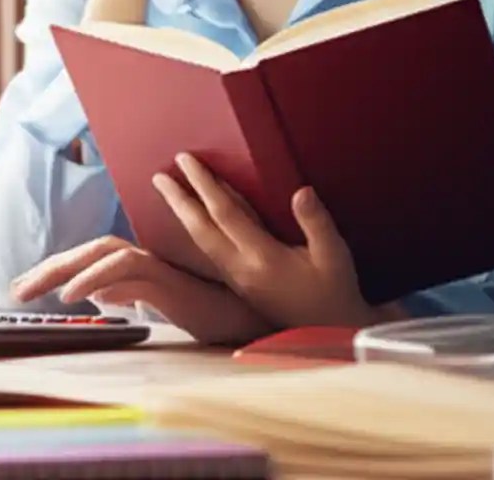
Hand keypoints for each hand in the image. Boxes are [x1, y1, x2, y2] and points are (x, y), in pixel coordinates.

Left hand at [9, 236, 275, 345]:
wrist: (245, 317)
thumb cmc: (200, 310)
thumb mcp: (150, 305)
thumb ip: (123, 296)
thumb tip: (94, 296)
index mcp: (132, 264)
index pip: (83, 261)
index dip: (51, 269)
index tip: (20, 287)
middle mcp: (139, 258)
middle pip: (85, 252)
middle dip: (46, 268)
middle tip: (13, 290)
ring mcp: (153, 266)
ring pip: (100, 256)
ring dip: (63, 271)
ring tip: (33, 292)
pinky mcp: (165, 279)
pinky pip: (125, 273)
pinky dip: (97, 280)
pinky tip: (75, 296)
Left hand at [152, 153, 400, 328]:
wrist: (329, 332)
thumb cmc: (335, 290)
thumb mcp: (335, 255)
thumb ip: (316, 222)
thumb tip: (301, 192)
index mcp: (262, 258)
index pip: (225, 213)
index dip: (205, 185)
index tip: (187, 161)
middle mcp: (241, 267)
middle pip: (201, 228)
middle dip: (179, 199)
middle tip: (158, 176)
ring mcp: (235, 277)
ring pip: (201, 240)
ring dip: (182, 213)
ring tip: (167, 191)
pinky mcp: (237, 282)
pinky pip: (209, 248)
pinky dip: (197, 227)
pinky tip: (192, 216)